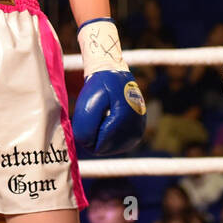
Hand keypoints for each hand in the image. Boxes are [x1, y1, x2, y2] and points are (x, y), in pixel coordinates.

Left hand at [72, 19, 145, 154]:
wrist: (114, 73)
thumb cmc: (99, 85)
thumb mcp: (88, 101)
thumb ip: (85, 125)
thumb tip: (85, 143)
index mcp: (124, 125)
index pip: (98, 146)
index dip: (86, 135)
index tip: (85, 117)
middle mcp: (135, 132)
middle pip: (103, 148)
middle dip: (94, 135)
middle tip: (94, 114)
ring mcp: (137, 133)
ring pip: (108, 147)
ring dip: (100, 134)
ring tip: (101, 115)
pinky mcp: (137, 133)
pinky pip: (115, 143)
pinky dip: (107, 134)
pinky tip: (107, 119)